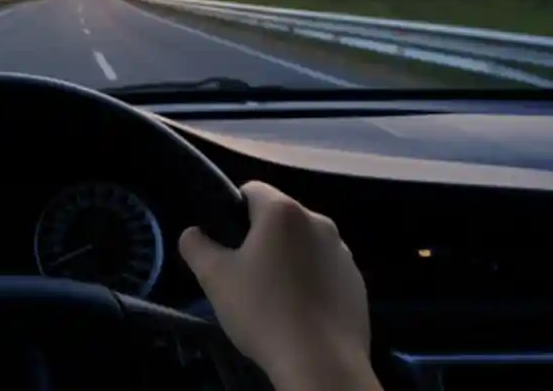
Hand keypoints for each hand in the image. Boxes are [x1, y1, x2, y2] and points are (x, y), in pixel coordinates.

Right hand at [179, 182, 380, 390]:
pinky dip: (311, 283)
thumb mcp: (214, 278)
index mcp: (284, 212)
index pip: (251, 190)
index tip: (226, 246)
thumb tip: (194, 233)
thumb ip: (196, 245)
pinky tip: (300, 314)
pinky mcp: (358, 283)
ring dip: (288, 261)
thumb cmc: (263, 311)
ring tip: (274, 300)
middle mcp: (320, 222)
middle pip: (280, 220)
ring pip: (304, 246)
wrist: (320, 362)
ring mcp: (344, 253)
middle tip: (244, 277)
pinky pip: (325, 272)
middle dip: (261, 240)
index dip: (232, 212)